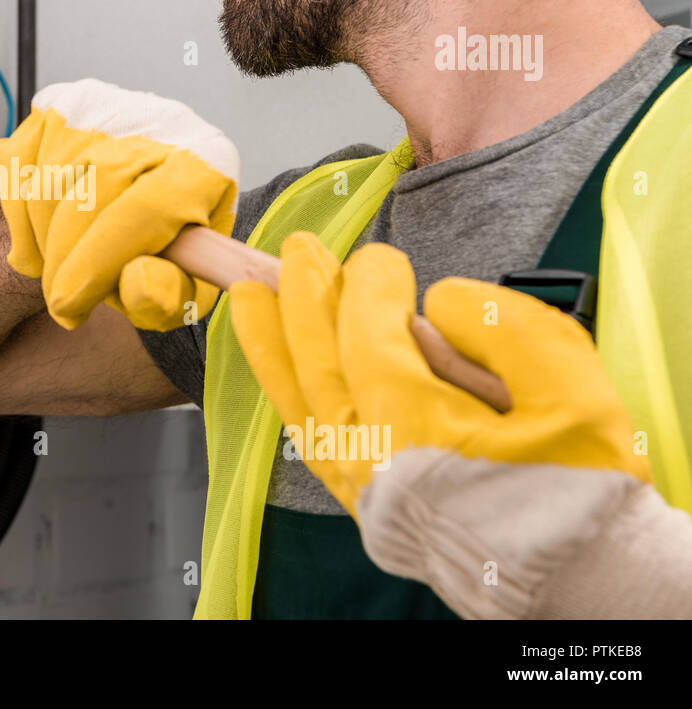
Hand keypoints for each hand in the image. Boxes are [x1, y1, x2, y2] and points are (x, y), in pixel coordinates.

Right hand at [0, 79, 238, 330]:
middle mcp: (160, 121)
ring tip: (53, 269)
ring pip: (47, 180)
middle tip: (60, 300)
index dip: (96, 265)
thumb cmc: (172, 243)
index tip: (69, 307)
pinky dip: (16, 208)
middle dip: (63, 260)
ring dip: (38, 238)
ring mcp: (110, 105)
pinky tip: (37, 234)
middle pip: (90, 194)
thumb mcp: (186, 284)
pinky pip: (19, 160)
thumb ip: (169, 295)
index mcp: (203, 166)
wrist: (160, 183)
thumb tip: (137, 282)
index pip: (143, 210)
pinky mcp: (67, 101)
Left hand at [228, 232, 651, 618]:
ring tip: (249, 299)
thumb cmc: (582, 495)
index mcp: (418, 434)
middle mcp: (373, 464)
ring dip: (274, 345)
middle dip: (303, 301)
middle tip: (297, 250)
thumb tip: (437, 303)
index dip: (367, 288)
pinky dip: (289, 394)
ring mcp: (362, 490)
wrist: (582, 582)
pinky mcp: (366, 506)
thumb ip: (507, 331)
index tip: (381, 258)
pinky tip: (280, 367)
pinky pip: (307, 439)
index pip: (368, 340)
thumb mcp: (575, 396)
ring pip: (299, 403)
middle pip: (318, 365)